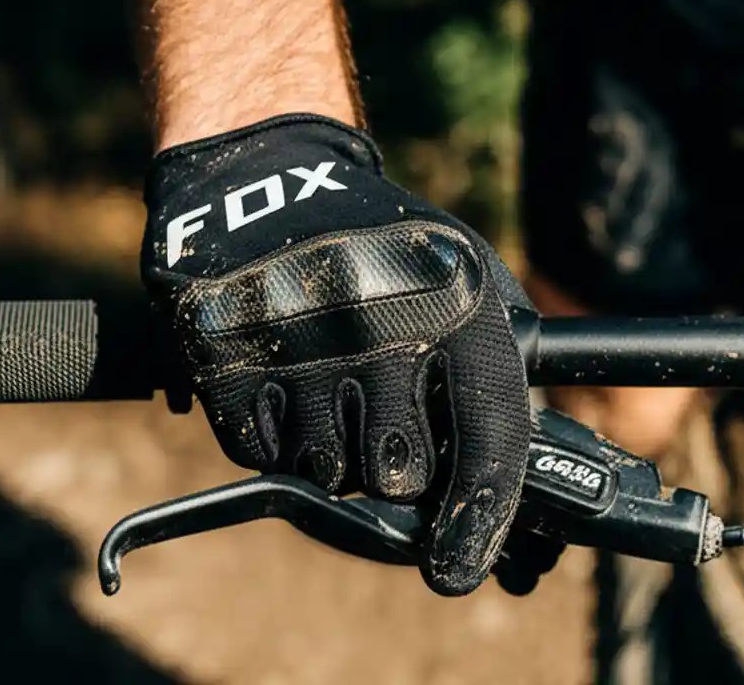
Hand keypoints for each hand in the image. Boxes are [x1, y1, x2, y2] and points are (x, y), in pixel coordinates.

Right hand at [142, 115, 531, 594]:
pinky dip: (272, 438)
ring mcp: (295, 339)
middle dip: (393, 465)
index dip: (480, 518)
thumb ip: (499, 370)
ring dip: (328, 452)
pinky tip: (281, 383)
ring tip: (327, 385)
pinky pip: (258, 454)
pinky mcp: (223, 355)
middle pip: (398, 476)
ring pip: (324, 474)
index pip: (488, 439)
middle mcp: (377, 321)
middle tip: (380, 418)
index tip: (458, 566)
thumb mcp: (467, 277)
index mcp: (455, 302)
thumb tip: (521, 488)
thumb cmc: (385, 245)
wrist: (264, 177)